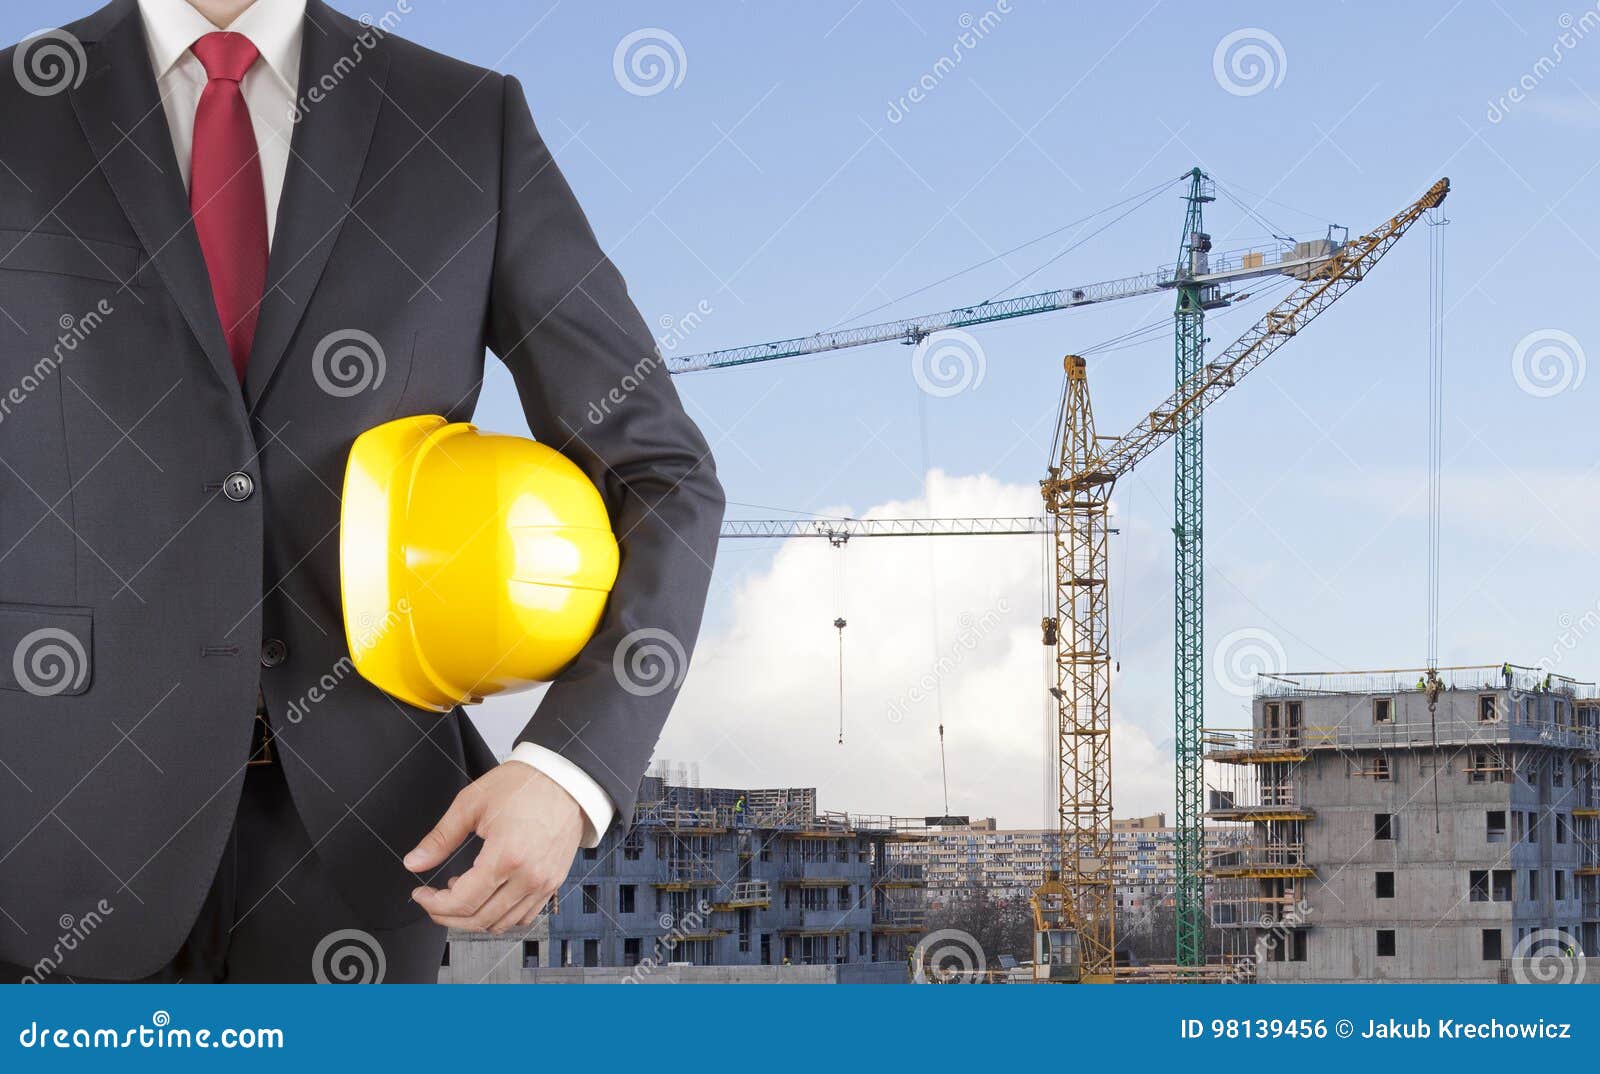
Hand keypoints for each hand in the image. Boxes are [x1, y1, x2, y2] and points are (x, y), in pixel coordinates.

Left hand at [403, 762, 583, 932]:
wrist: (564, 778)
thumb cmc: (523, 784)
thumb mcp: (472, 803)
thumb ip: (440, 838)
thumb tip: (414, 862)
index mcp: (506, 856)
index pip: (463, 901)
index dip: (434, 904)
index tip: (421, 894)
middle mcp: (529, 876)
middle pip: (479, 919)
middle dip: (448, 916)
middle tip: (434, 900)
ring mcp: (544, 883)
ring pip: (501, 924)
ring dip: (473, 918)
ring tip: (461, 893)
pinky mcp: (553, 883)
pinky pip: (524, 917)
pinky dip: (501, 916)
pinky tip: (488, 896)